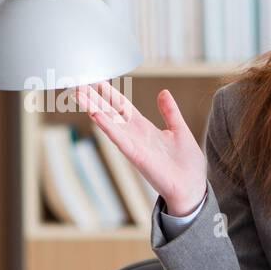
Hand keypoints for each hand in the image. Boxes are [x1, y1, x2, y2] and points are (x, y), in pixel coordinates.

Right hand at [74, 82, 207, 215]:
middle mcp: (136, 136)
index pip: (123, 107)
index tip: (97, 81)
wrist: (192, 187)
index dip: (111, 94)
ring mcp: (134, 146)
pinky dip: (108, 128)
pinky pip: (120, 140)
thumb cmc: (187, 165)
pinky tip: (96, 116)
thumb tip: (164, 92)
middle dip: (95, 99)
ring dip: (94, 108)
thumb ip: (170, 112)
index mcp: (145, 129)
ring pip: (110, 124)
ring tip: (79, 94)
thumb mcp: (180, 131)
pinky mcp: (137, 156)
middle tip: (78, 84)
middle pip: (111, 113)